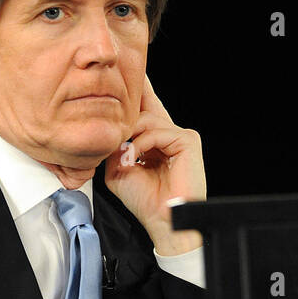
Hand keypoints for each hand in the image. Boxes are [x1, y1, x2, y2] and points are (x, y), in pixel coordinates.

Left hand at [104, 75, 205, 253]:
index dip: (133, 92)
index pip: (143, 109)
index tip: (117, 76)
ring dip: (129, 137)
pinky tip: (134, 159)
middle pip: (145, 105)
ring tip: (125, 158)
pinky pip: (157, 130)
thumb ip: (114, 147)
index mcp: (155, 141)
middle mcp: (169, 134)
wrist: (163, 221)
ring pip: (147, 119)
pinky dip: (141, 144)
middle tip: (113, 118)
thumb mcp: (119, 170)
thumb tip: (109, 127)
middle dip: (126, 108)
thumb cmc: (145, 202)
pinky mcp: (188, 141)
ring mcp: (181, 136)